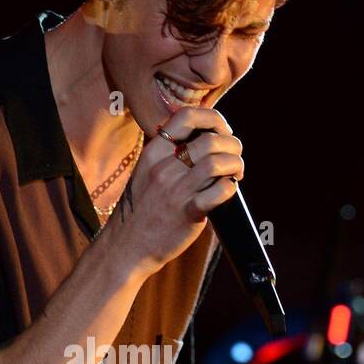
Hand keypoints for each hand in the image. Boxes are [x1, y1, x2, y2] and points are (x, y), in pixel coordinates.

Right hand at [116, 105, 243, 275]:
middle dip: (232, 145)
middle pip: (210, 139)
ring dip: (235, 164)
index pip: (186, 116)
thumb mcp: (146, 172)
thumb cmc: (141, 210)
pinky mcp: (188, 213)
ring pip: (217, 162)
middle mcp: (164, 168)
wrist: (126, 247)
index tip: (222, 132)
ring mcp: (176, 190)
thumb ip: (168, 154)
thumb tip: (204, 139)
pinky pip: (220, 191)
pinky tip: (228, 191)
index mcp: (154, 153)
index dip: (213, 119)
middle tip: (234, 158)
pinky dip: (231, 187)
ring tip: (236, 173)